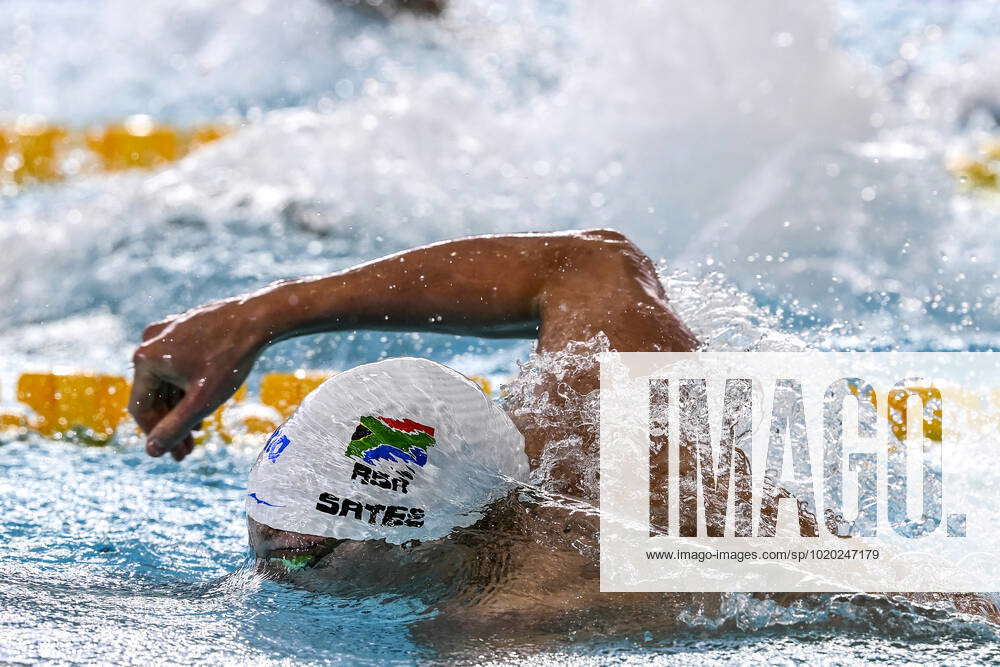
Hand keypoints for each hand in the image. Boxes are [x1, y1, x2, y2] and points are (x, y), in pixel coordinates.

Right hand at [129, 299, 262, 460]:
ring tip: (198, 432)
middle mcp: (149, 342)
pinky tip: (203, 406)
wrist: (258, 318)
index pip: (141, 409)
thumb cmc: (230, 359)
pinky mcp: (182, 329)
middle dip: (171, 424)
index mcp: (145, 359)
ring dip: (180, 408)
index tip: (175, 455)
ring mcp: (165, 333)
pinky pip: (178, 367)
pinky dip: (187, 387)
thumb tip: (151, 451)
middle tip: (188, 451)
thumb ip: (174, 428)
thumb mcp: (202, 401)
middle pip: (154, 395)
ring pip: (167, 382)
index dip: (156, 436)